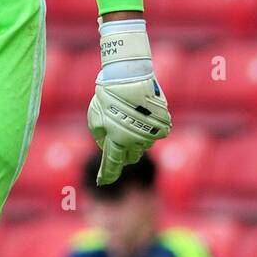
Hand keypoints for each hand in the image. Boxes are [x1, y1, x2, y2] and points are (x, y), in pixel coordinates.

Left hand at [86, 18, 170, 184]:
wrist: (129, 74)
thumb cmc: (107, 95)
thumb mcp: (95, 116)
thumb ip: (100, 136)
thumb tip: (107, 147)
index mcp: (116, 140)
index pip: (112, 164)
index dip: (107, 175)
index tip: (102, 181)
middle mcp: (134, 140)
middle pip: (130, 158)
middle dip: (123, 155)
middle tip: (119, 142)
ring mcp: (150, 133)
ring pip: (143, 147)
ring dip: (135, 141)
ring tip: (129, 120)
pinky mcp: (162, 124)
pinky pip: (156, 135)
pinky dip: (149, 131)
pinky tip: (143, 118)